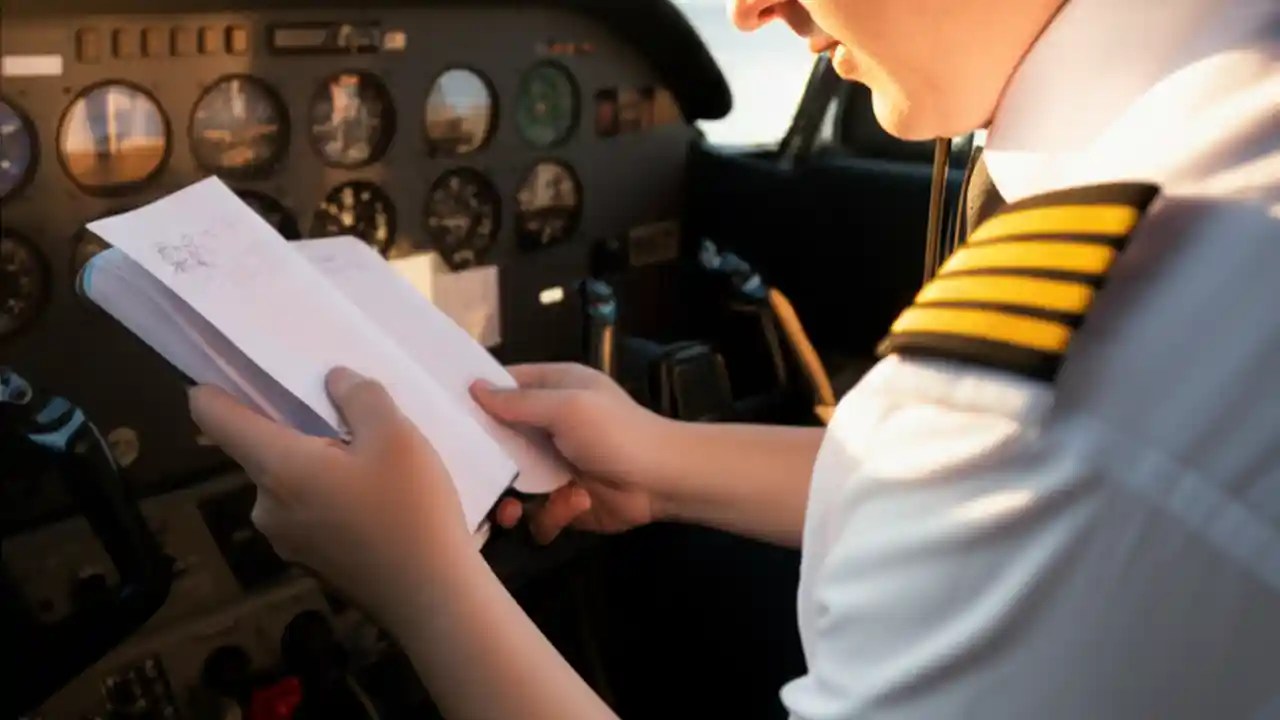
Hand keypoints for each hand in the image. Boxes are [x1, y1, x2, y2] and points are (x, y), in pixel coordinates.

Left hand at [189, 367, 473, 629]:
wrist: (433, 600)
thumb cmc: (410, 511)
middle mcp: (267, 505)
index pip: (213, 416)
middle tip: (353, 422)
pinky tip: (381, 506)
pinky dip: (335, 500)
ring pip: (293, 483)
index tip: (233, 369)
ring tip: (378, 467)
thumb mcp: (396, 435)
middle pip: (263, 449)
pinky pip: (311, 514)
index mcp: (276, 467)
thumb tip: (334, 381)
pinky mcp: (312, 564)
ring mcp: (287, 541)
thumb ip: (359, 396)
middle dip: (300, 430)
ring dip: (322, 467)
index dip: (214, 387)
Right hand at [471, 363, 673, 543]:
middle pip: (498, 441)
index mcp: (553, 390)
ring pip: (510, 485)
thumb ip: (519, 401)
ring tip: (513, 510)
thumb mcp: (567, 407)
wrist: (663, 481)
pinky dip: (550, 516)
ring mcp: (554, 467)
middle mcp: (548, 427)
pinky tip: (570, 506)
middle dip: (484, 462)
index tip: (439, 412)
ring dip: (512, 500)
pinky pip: (536, 515)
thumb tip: (473, 387)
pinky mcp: (563, 503)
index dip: (474, 397)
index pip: (503, 386)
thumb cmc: (617, 433)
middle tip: (466, 477)